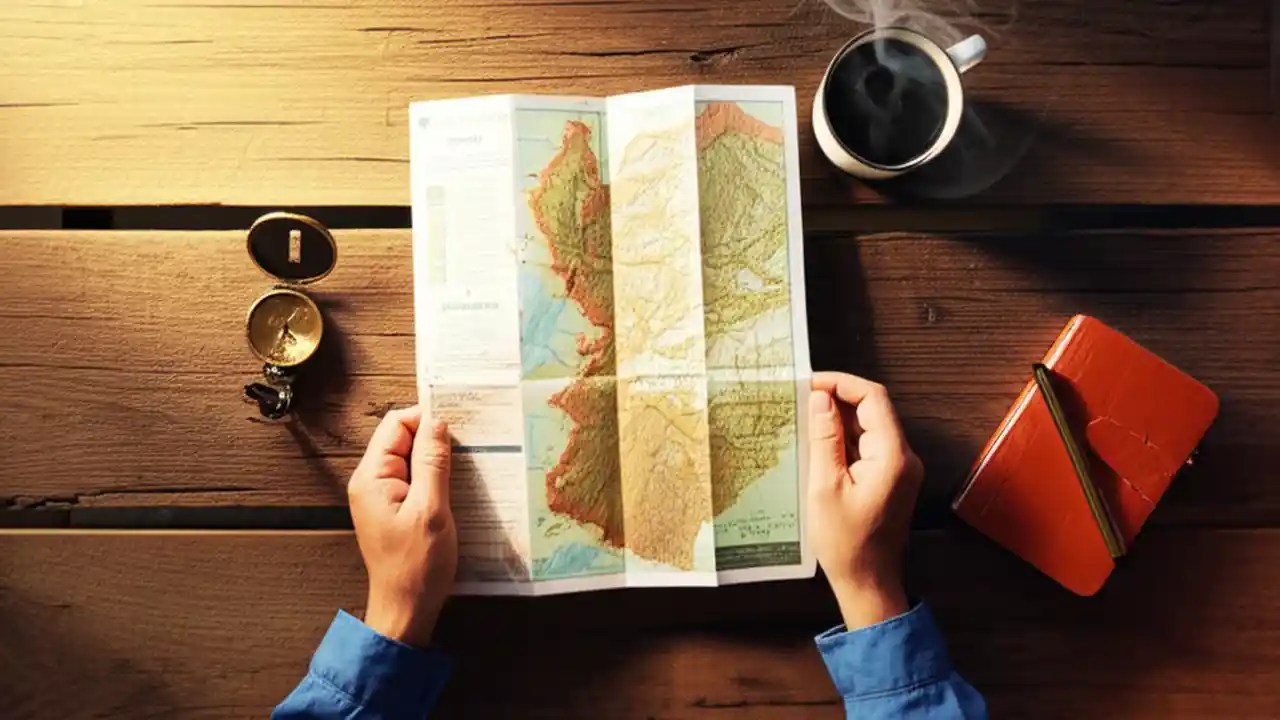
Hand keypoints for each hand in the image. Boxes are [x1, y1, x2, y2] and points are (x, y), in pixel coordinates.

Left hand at [347, 406, 456, 646]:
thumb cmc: (416, 566)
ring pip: (412, 458)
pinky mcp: (396, 509)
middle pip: (402, 438)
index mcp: (371, 477)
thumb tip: (438, 422)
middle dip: (435, 436)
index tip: (461, 422)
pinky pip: (416, 479)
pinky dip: (436, 476)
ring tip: (468, 463)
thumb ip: (433, 463)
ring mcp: (382, 496)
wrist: (405, 610)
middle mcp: (371, 482)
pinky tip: (457, 484)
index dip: (427, 418)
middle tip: (470, 442)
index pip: (396, 425)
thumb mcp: (431, 510)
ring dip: (438, 458)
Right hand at [808, 372, 923, 629]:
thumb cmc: (845, 542)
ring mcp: (900, 469)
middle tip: (800, 399)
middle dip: (837, 398)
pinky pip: (869, 446)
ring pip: (870, 427)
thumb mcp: (825, 487)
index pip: (873, 398)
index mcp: (893, 456)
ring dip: (839, 419)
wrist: (868, 582)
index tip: (809, 383)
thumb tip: (821, 399)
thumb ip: (825, 439)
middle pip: (873, 409)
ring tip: (804, 418)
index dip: (841, 383)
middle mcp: (904, 457)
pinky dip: (845, 439)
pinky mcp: (891, 479)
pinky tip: (819, 443)